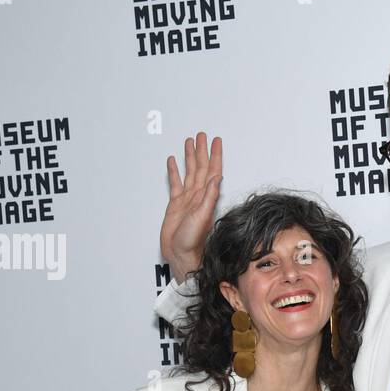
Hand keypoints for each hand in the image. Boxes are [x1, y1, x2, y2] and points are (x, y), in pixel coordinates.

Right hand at [161, 131, 222, 282]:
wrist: (181, 254)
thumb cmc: (193, 241)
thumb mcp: (202, 216)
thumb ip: (209, 197)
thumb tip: (216, 178)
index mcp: (206, 197)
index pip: (212, 171)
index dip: (215, 155)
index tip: (216, 142)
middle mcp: (198, 196)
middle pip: (200, 167)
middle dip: (202, 151)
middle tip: (202, 136)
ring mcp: (187, 199)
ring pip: (189, 172)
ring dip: (190, 157)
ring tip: (189, 143)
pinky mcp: (176, 205)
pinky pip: (175, 184)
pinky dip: (174, 172)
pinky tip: (173, 163)